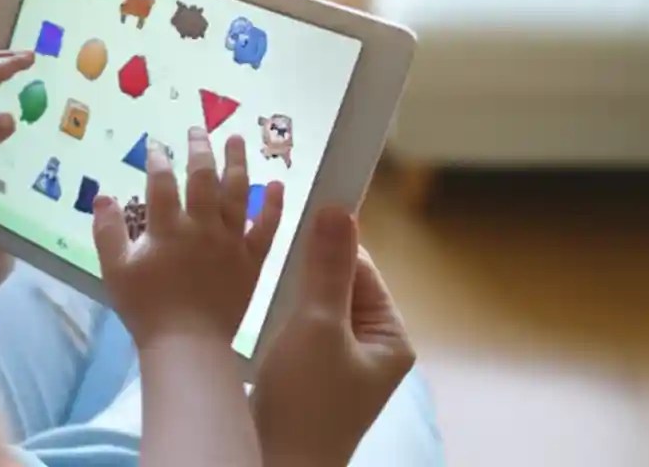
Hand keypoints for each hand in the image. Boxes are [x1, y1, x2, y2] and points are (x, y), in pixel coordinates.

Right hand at [91, 127, 285, 346]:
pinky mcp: (252, 259)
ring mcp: (230, 241)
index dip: (157, 160)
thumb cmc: (148, 309)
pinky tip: (277, 184)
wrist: (188, 344)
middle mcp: (202, 226)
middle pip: (202, 177)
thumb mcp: (116, 270)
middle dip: (199, 149)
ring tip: (237, 139)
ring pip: (237, 192)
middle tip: (198, 129)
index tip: (156, 147)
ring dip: (237, 162)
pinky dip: (273, 205)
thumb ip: (107, 232)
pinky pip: (266, 227)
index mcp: (167, 228)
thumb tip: (102, 195)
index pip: (161, 182)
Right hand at [251, 208, 415, 466]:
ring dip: (290, 291)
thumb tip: (339, 209)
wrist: (275, 465)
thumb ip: (328, 268)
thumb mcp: (318, 326)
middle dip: (307, 268)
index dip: (333, 245)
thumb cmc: (306, 401)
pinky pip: (298, 329)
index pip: (364, 272)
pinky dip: (280, 315)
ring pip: (315, 306)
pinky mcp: (309, 375)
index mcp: (391, 338)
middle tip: (273, 250)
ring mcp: (339, 364)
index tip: (299, 219)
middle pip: (339, 286)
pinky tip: (257, 306)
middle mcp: (371, 349)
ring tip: (262, 276)